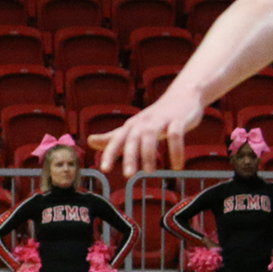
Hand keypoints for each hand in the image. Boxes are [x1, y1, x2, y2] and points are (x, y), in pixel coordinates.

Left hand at [91, 87, 205, 176]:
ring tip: (149, 172)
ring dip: (149, 155)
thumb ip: (113, 137)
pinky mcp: (178, 120)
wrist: (183, 95)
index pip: (117, 140)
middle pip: (133, 139)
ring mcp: (161, 120)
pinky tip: (177, 167)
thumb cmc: (155, 116)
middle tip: (128, 175)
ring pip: (151, 136)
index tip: (104, 169)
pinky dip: (176, 152)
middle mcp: (143, 121)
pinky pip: (176, 136)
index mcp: (132, 125)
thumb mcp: (133, 127)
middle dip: (130, 157)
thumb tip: (89, 141)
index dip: (110, 154)